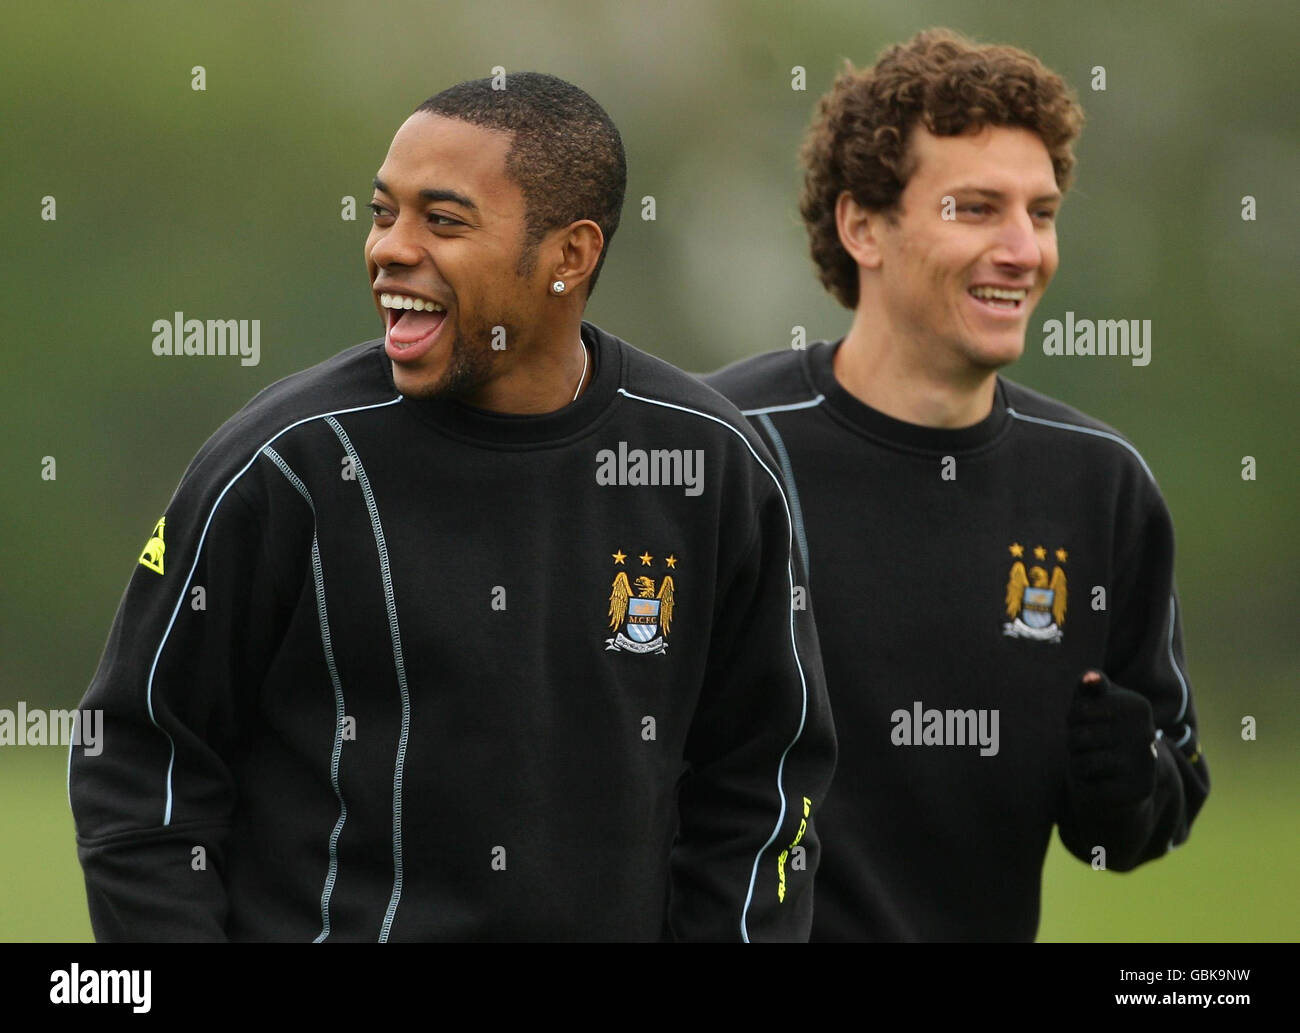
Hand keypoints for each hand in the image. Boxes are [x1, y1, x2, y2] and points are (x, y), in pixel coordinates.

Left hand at [1066, 670, 1157, 808]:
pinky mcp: (1138, 790)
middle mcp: (1146, 734)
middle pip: (1078, 737)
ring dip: (1078, 763)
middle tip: (1088, 744)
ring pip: (1083, 763)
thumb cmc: (1101, 726)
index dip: (1073, 718)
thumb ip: (1088, 685)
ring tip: (1092, 760)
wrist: (1126, 771)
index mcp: (1137, 706)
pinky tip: (1100, 779)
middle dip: (1074, 742)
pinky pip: (1091, 788)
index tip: (1086, 721)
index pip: (1078, 710)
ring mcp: (1144, 763)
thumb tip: (1089, 677)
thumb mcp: (1094, 701)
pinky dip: (1087, 785)